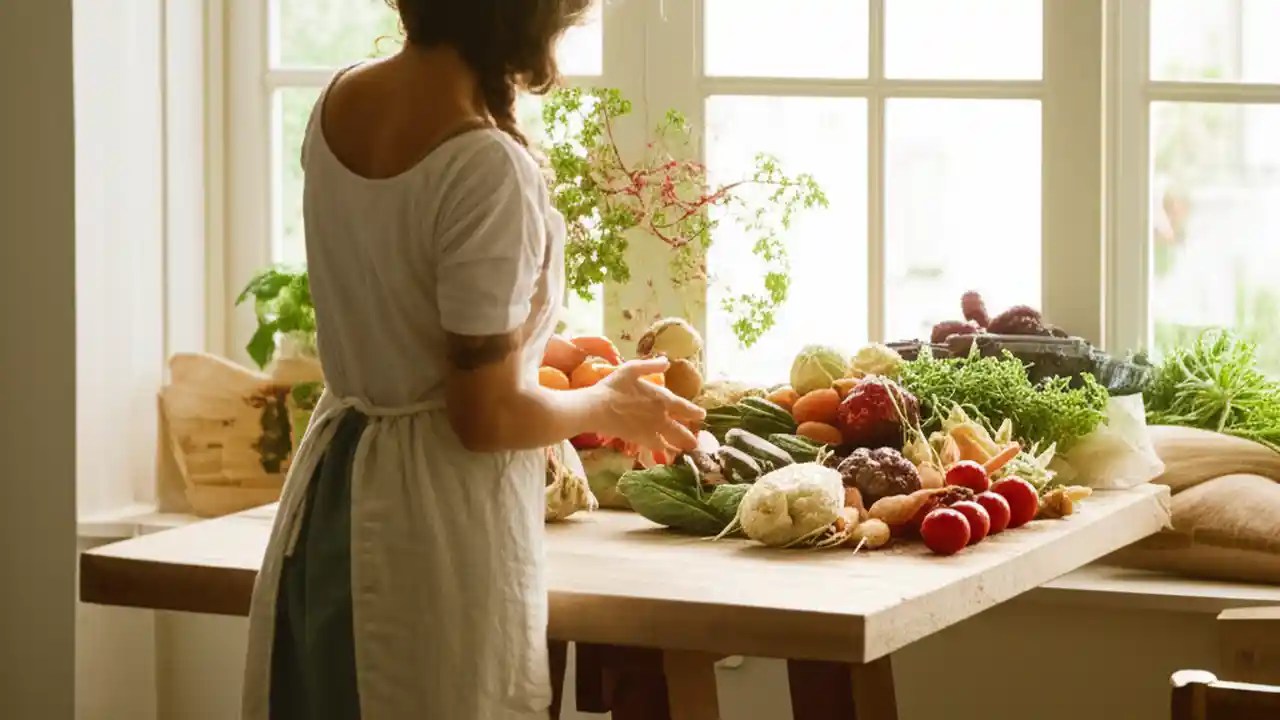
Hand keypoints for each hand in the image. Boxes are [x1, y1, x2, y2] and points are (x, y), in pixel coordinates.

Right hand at [589, 357, 705, 455]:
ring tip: (686, 451)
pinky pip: (656, 447)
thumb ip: (651, 365)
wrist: (597, 408)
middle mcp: (660, 416)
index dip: (694, 412)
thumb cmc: (613, 387)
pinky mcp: (640, 439)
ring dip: (680, 445)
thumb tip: (667, 362)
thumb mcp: (631, 369)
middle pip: (679, 429)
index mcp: (660, 398)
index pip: (682, 407)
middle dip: (689, 436)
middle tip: (697, 442)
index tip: (702, 415)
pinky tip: (665, 454)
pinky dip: (663, 451)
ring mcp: (651, 429)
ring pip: (670, 440)